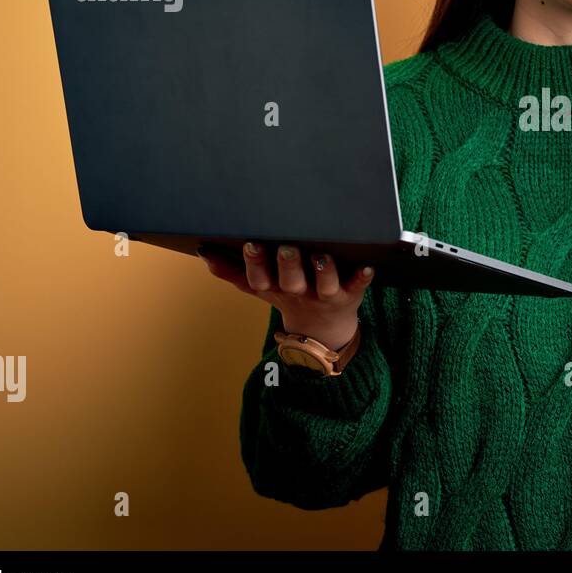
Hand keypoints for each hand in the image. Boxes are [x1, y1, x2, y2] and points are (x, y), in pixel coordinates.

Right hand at [198, 242, 373, 351]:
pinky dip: (362, 278)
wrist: (323, 329)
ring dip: (324, 271)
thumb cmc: (290, 294)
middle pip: (291, 282)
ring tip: (322, 256)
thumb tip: (204, 252)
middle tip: (287, 247)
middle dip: (288, 265)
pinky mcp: (350, 295)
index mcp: (275, 289)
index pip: (259, 279)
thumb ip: (233, 272)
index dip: (255, 264)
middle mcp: (299, 293)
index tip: (251, 243)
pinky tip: (367, 266)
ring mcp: (325, 296)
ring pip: (325, 285)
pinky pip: (358, 287)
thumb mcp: (261, 287)